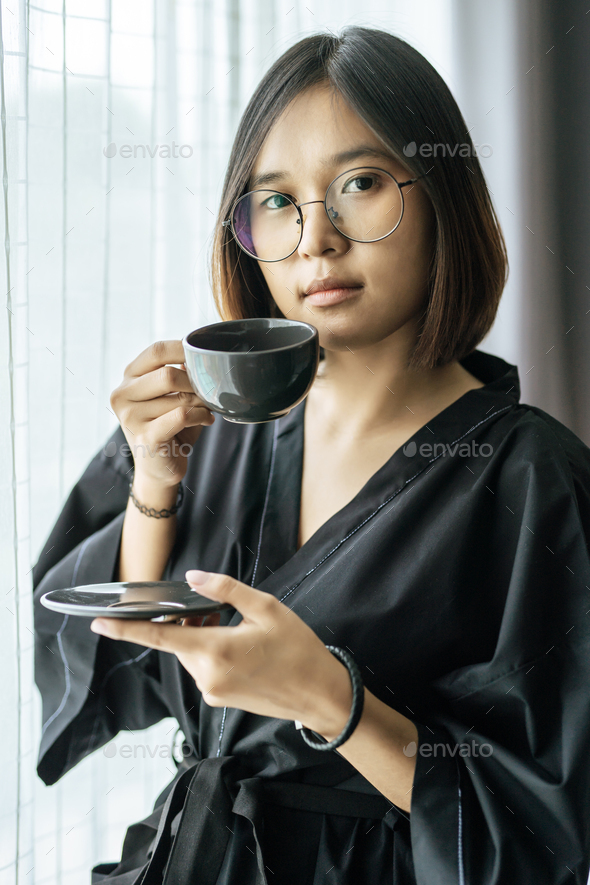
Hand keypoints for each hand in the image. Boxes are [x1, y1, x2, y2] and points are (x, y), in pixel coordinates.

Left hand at [90, 570, 352, 737]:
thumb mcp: (267, 609)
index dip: (125, 629)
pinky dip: (212, 652)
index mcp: (215, 651)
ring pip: (191, 654)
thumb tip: (194, 577)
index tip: (98, 622)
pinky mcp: (220, 699)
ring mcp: (212, 692)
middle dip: (188, 623)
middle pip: (178, 642)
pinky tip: (240, 646)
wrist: (320, 695)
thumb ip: (225, 591)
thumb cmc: (298, 650)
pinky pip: (204, 668)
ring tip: (238, 628)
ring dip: (202, 637)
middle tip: (218, 609)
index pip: (159, 637)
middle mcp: (206, 676)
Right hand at [110, 340, 214, 487]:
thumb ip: (180, 373)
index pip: (156, 352)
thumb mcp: (172, 395)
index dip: (183, 349)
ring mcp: (131, 418)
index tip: (203, 356)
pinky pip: (182, 416)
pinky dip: (200, 415)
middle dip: (195, 383)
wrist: (159, 467)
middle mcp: (123, 395)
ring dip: (201, 402)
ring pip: (179, 398)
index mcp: (129, 378)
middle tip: (208, 392)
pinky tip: (206, 419)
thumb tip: (198, 354)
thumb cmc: (170, 426)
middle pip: (168, 374)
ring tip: (207, 409)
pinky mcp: (146, 438)